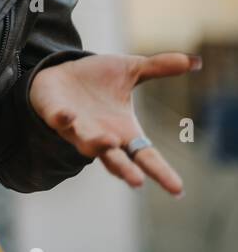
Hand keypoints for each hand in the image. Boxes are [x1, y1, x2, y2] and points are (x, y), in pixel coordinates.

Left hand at [29, 51, 200, 195]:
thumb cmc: (97, 79)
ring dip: (96, 144)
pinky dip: (63, 119)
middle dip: (125, 170)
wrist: (59, 72)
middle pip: (116, 160)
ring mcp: (76, 128)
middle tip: (137, 181)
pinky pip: (58, 120)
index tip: (178, 190)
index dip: (161, 172)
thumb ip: (158, 68)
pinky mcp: (54, 114)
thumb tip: (196, 61)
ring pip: (86, 144)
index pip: (146, 156)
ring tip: (109, 142)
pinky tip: (67, 116)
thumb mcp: (131, 70)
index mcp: (123, 131)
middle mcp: (101, 135)